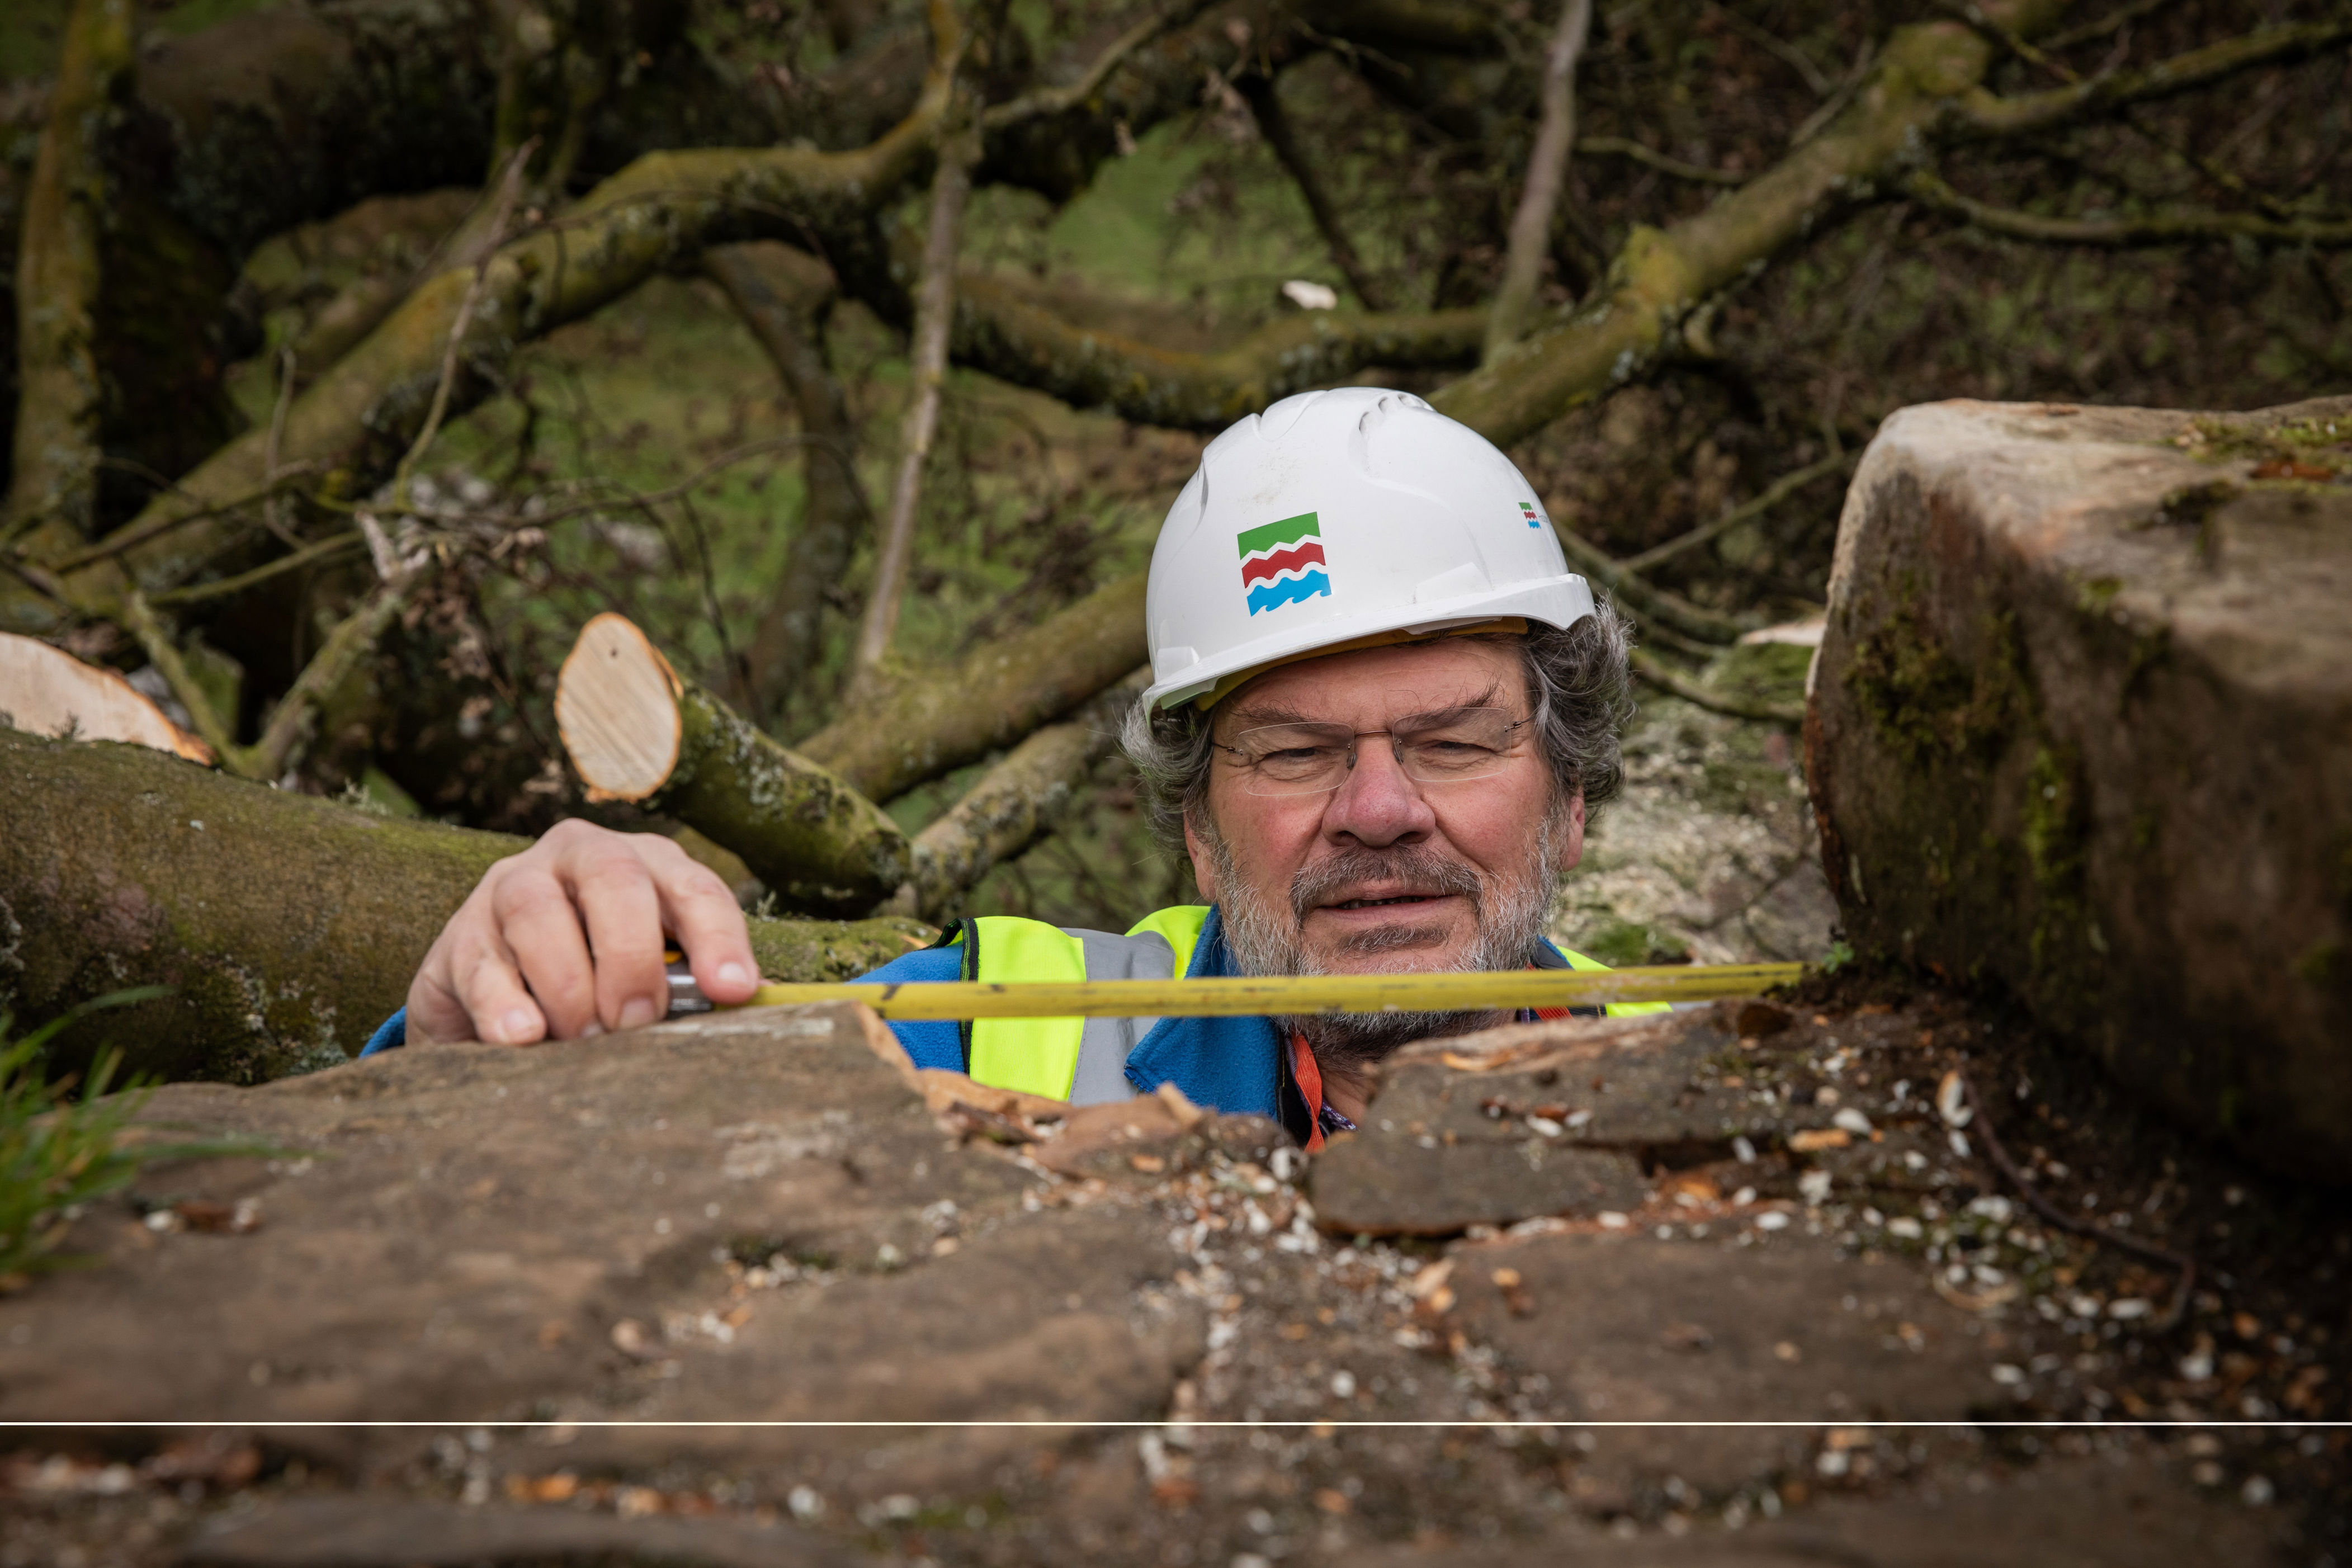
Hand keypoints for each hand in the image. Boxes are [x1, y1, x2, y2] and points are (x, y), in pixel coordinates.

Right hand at [406, 819, 758, 1044]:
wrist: (498, 989)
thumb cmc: (602, 979)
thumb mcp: (653, 972)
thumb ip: (687, 984)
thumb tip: (734, 1009)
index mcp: (646, 862)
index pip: (693, 886)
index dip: (718, 935)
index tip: (732, 989)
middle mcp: (579, 857)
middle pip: (612, 876)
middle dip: (631, 953)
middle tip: (638, 1021)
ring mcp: (512, 887)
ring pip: (536, 911)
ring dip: (568, 983)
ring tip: (586, 1039)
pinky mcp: (461, 936)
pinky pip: (481, 964)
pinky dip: (505, 1005)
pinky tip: (525, 1038)